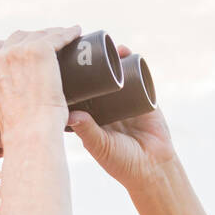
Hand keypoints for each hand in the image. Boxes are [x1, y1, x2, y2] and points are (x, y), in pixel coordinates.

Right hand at [0, 25, 81, 131]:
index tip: (23, 49)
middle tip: (50, 43)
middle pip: (17, 37)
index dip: (10, 46)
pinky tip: (76, 33)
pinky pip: (56, 37)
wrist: (30, 134)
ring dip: (52, 33)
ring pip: (38, 35)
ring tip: (65, 36)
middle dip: (33, 37)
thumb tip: (26, 101)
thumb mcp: (6, 111)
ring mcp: (18, 52)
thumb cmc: (23, 132)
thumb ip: (9, 99)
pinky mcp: (39, 50)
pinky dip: (68, 34)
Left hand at [66, 41, 176, 193]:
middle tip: (80, 46)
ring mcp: (124, 100)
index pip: (77, 93)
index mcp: (90, 116)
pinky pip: (136, 74)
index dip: (70, 77)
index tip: (61, 62)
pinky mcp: (143, 96)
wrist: (153, 168)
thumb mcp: (101, 146)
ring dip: (109, 57)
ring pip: (114, 73)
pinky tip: (123, 50)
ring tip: (103, 45)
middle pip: (95, 78)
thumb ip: (87, 132)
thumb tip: (70, 114)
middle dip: (89, 62)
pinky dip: (130, 61)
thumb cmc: (122, 163)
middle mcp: (105, 105)